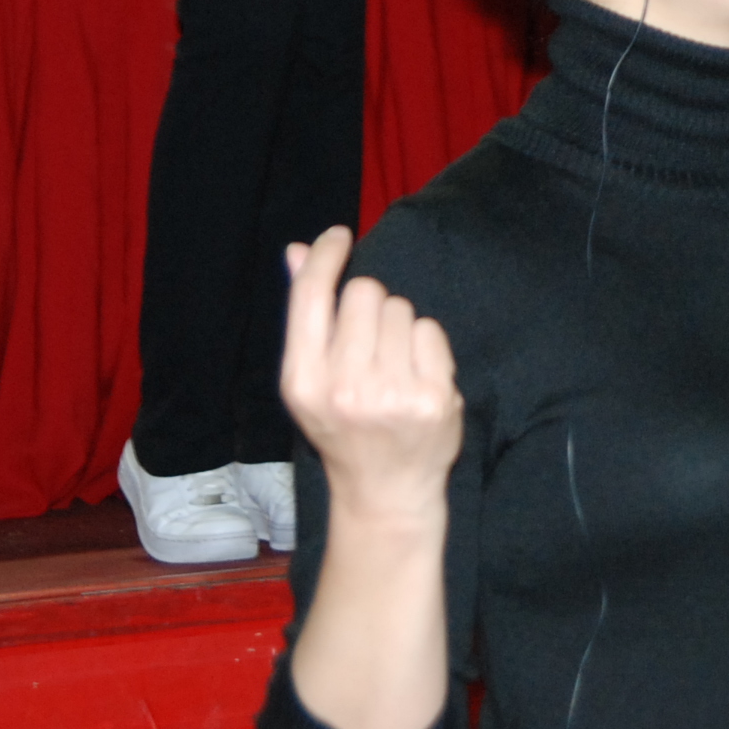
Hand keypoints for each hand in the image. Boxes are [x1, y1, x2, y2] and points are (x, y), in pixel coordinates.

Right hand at [281, 227, 464, 527]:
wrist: (385, 492)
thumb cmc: (345, 427)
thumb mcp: (311, 380)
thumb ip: (306, 316)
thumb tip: (298, 250)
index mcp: (302, 381)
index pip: (310, 296)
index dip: (325, 256)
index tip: (339, 236)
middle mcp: (342, 387)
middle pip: (363, 292)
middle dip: (369, 306)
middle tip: (370, 346)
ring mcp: (390, 394)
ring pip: (400, 307)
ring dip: (399, 326)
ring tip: (392, 367)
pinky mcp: (431, 397)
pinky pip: (430, 330)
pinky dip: (426, 346)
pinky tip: (417, 377)